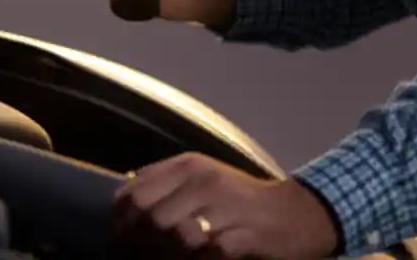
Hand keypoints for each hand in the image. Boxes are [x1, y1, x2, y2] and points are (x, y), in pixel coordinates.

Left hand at [112, 153, 340, 259]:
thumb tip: (121, 201)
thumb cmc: (239, 199)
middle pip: (152, 218)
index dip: (120, 223)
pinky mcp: (246, 235)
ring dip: (166, 257)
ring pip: (177, 236)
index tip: (118, 242)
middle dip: (140, 245)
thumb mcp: (198, 179)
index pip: (134, 194)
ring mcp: (227, 207)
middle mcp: (204, 181)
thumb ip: (161, 184)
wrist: (297, 213)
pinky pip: (210, 253)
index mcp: (187, 166)